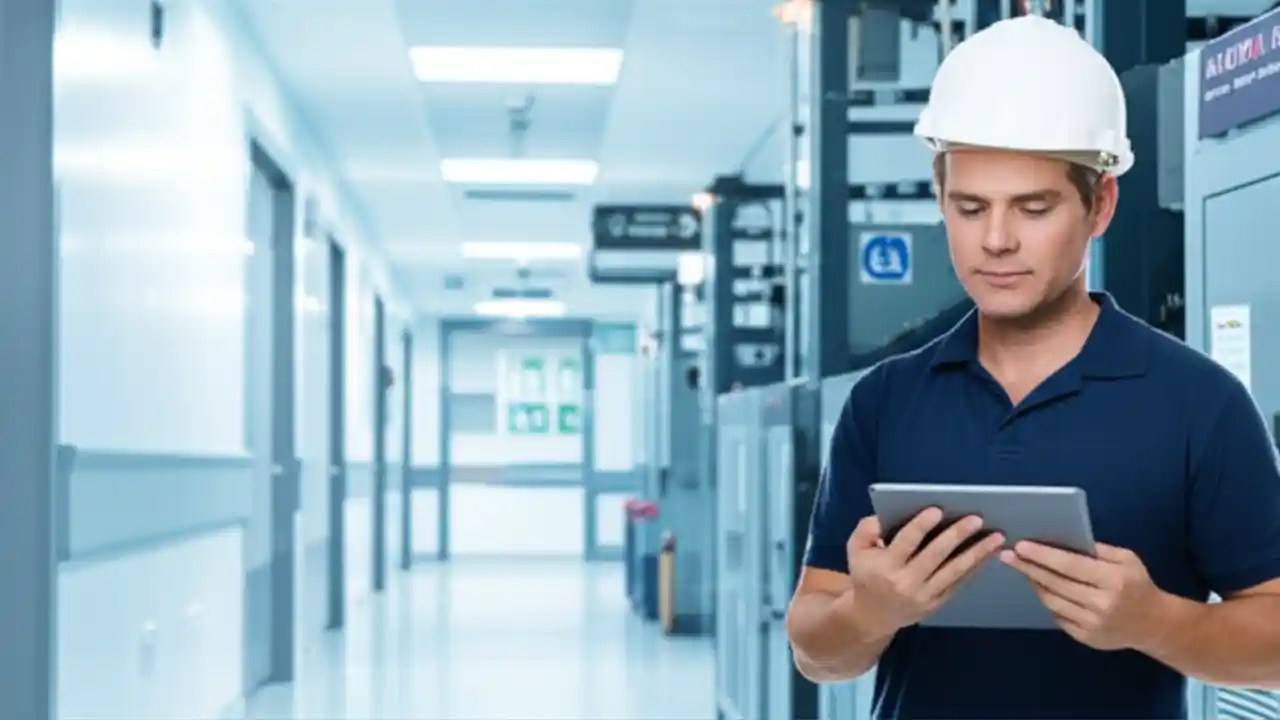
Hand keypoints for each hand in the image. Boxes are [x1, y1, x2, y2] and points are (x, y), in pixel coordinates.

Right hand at [845, 508, 1004, 640]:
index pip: (906, 542)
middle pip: (935, 555)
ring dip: (977, 553)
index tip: (938, 510)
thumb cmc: (866, 574)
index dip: (921, 526)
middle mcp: (906, 582)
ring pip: (954, 571)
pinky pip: (958, 583)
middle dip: (957, 535)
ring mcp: (924, 595)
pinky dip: (974, 568)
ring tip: (996, 537)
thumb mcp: (855, 549)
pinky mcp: (936, 603)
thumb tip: (886, 516)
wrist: (872, 616)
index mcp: (885, 566)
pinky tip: (988, 554)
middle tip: (976, 518)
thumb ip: (866, 529)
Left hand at [1002, 541, 1170, 650]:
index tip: (1020, 545)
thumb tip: (1062, 538)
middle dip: (1028, 567)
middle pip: (1055, 583)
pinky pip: (1057, 616)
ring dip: (1035, 583)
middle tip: (1007, 554)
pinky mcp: (1085, 638)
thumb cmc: (1137, 584)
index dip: (1042, 555)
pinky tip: (1042, 588)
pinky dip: (1048, 600)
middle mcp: (1101, 604)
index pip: (1070, 565)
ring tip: (1024, 568)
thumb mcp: (1126, 559)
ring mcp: (1092, 624)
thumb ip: (1096, 549)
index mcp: (1113, 580)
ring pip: (1051, 601)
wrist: (1154, 624)